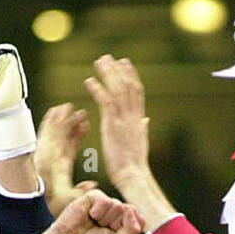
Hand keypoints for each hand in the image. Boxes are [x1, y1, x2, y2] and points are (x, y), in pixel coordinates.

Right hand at [35, 104, 96, 217]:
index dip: (79, 135)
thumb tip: (93, 184)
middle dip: (72, 123)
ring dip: (62, 119)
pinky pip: (45, 131)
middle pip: (65, 135)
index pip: (73, 146)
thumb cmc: (54, 200)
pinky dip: (49, 120)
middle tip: (80, 112)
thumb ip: (83, 190)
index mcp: (63, 164)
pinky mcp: (39, 148)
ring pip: (56, 131)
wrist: (39, 199)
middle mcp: (55, 156)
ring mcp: (46, 150)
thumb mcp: (73, 197)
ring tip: (68, 107)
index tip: (86, 125)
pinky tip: (54, 110)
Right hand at [51, 190, 144, 233]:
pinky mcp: (95, 196)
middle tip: (101, 230)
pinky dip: (97, 212)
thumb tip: (128, 207)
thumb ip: (133, 228)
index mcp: (125, 222)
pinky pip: (105, 202)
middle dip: (116, 224)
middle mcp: (117, 211)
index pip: (140, 219)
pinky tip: (88, 215)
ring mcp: (107, 202)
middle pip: (130, 211)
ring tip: (93, 223)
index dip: (128, 229)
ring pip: (118, 206)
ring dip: (105, 220)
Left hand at [84, 55, 149, 187]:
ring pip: (118, 89)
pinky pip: (105, 101)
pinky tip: (89, 81)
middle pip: (128, 86)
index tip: (125, 63)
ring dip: (108, 74)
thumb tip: (145, 120)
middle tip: (109, 57)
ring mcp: (124, 119)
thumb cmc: (134, 165)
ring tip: (99, 62)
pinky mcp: (112, 125)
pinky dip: (97, 89)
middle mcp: (133, 116)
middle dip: (118, 70)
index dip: (131, 75)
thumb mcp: (140, 142)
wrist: (133, 176)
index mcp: (139, 120)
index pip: (137, 92)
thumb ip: (142, 128)